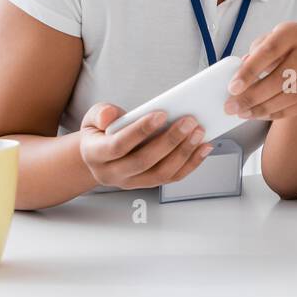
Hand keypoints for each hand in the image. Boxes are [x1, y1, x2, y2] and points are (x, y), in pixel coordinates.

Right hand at [79, 102, 212, 189]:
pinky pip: (172, 177)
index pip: (118, 145)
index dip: (141, 131)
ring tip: (199, 132)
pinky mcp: (149, 184)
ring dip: (184, 152)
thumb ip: (100, 113)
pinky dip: (191, 163)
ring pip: (161, 173)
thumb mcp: (93, 118)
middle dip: (169, 141)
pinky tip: (204, 146)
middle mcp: (113, 174)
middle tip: (189, 121)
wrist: (99, 156)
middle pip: (144, 161)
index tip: (162, 114)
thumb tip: (109, 116)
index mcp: (96, 155)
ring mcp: (132, 182)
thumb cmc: (100, 133)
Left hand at [225, 22, 296, 121]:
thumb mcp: (264, 45)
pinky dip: (280, 112)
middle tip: (233, 106)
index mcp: (293, 30)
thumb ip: (252, 59)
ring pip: (293, 94)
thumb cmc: (280, 50)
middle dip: (254, 96)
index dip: (250, 71)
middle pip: (282, 77)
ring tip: (245, 113)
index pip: (269, 51)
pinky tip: (263, 114)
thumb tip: (240, 82)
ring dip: (265, 108)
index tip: (232, 88)